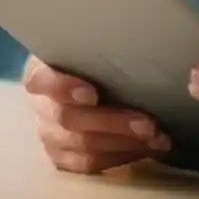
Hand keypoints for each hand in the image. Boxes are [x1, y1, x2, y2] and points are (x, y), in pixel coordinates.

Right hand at [23, 56, 170, 173]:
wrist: (94, 78)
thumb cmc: (96, 56)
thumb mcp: (98, 43)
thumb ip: (108, 44)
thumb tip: (142, 33)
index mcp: (41, 70)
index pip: (40, 80)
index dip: (62, 88)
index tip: (92, 93)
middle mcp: (41, 104)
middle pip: (68, 120)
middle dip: (113, 123)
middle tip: (149, 123)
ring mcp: (49, 134)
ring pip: (81, 147)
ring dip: (123, 144)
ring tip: (158, 138)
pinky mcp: (62, 157)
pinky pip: (88, 165)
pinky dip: (119, 158)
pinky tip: (146, 150)